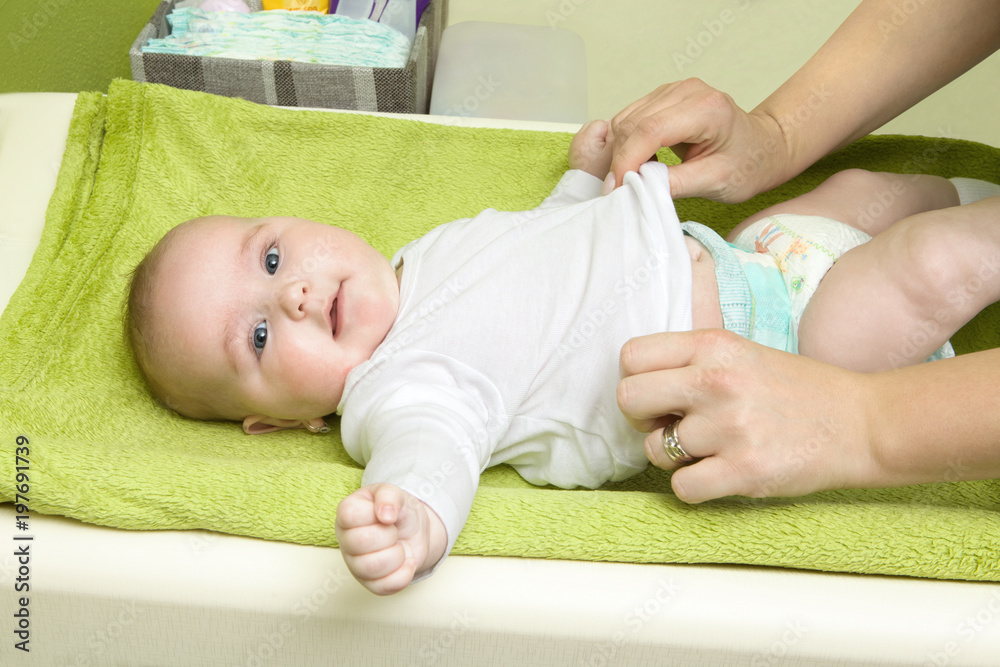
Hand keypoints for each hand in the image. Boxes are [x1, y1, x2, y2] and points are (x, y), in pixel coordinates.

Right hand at [335, 483, 446, 594]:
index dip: (374, 515)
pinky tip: (406, 561)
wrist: (415, 532)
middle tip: (394, 530)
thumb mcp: (396, 493)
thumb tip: (385, 514)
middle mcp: (346, 540)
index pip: (349, 515)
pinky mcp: (370, 583)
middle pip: (360, 542)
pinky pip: (383, 587)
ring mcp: (355, 564)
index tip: (386, 514)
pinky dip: (404, 573)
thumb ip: (389, 495)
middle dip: (389, 535)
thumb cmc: (399, 511)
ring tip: (399, 546)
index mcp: (347, 513)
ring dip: (397, 555)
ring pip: (371, 567)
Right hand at [605, 79, 791, 202]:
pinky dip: (627, 143)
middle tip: (622, 190)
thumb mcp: (715, 182)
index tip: (617, 187)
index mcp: (706, 108)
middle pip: (633, 123)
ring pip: (626, 119)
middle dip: (621, 159)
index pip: (650, 130)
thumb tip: (635, 186)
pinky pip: (631, 118)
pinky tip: (642, 162)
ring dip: (622, 151)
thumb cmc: (747, 164)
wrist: (763, 147)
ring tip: (635, 177)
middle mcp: (688, 90)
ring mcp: (674, 90)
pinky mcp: (664, 96)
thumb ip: (674, 184)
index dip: (627, 160)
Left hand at [617, 329, 878, 502]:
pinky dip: (695, 487)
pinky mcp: (744, 471)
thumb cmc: (798, 390)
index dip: (639, 380)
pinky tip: (722, 474)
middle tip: (673, 426)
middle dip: (644, 419)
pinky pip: (682, 487)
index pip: (631, 356)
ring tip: (714, 449)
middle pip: (629, 399)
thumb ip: (693, 362)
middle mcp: (717, 381)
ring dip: (676, 457)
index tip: (661, 395)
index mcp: (714, 345)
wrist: (865, 424)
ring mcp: (730, 427)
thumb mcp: (743, 353)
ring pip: (654, 450)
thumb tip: (641, 389)